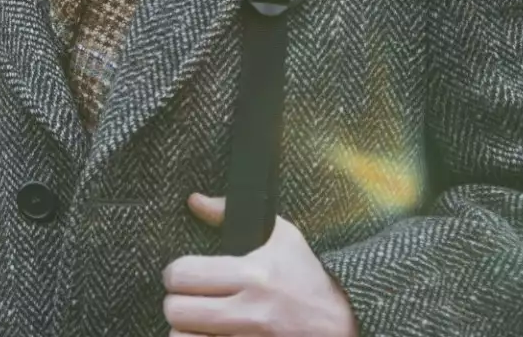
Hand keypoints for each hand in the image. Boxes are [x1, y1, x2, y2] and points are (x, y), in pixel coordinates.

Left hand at [161, 193, 357, 336]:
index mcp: (255, 275)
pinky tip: (209, 336)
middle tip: (188, 300)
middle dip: (177, 303)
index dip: (176, 274)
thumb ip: (232, 215)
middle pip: (177, 310)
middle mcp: (253, 312)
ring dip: (185, 331)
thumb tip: (195, 200)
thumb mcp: (283, 239)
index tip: (183, 276)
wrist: (347, 325)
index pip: (183, 274)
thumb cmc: (310, 279)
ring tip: (196, 324)